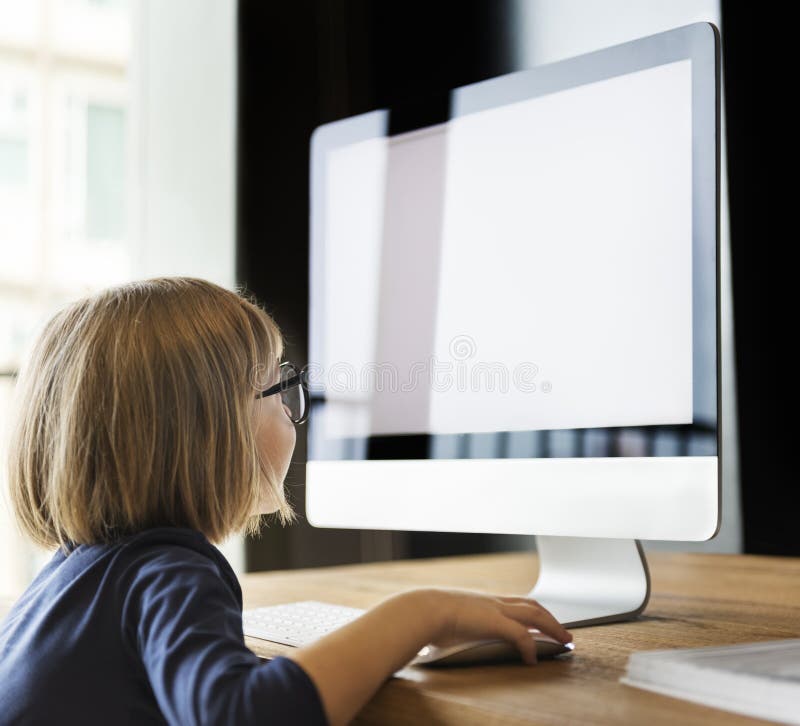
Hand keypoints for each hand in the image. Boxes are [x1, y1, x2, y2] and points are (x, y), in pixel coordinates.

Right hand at [423, 588, 572, 663]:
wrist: (423, 610)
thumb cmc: (428, 615)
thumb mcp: (446, 618)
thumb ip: (455, 624)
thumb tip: (445, 636)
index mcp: (484, 600)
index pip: (517, 601)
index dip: (533, 611)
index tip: (544, 619)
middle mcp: (493, 602)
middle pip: (531, 605)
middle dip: (551, 618)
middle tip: (565, 632)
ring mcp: (495, 610)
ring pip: (534, 615)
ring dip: (552, 627)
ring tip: (564, 641)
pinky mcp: (494, 623)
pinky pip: (521, 635)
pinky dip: (531, 647)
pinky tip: (533, 660)